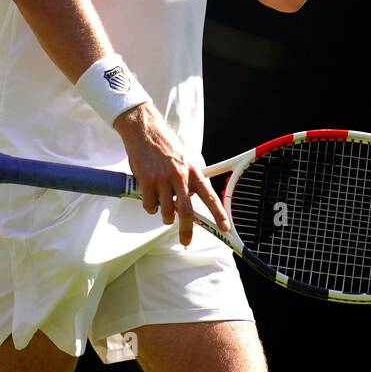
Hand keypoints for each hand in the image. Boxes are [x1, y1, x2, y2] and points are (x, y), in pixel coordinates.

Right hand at [114, 104, 230, 245]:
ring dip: (164, 215)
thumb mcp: (185, 160)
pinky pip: (150, 205)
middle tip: (186, 241)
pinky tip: (149, 195)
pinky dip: (149, 206)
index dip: (218, 214)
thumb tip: (188, 202)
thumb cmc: (165, 146)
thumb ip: (189, 180)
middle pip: (186, 211)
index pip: (209, 196)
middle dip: (186, 230)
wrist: (145, 131)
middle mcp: (180, 176)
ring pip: (166, 212)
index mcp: (193, 171)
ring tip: (161, 205)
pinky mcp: (147, 181)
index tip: (225, 227)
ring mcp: (163, 179)